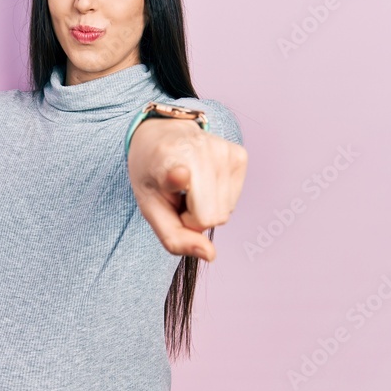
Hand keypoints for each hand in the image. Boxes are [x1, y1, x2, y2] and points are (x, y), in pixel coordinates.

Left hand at [127, 118, 247, 261]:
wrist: (163, 135)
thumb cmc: (154, 176)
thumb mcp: (150, 209)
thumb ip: (175, 238)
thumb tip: (211, 255)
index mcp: (166, 159)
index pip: (178, 176)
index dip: (178, 178)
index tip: (179, 173)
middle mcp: (198, 150)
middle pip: (211, 217)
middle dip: (194, 218)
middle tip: (179, 197)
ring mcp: (223, 150)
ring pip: (225, 212)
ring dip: (206, 207)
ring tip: (191, 186)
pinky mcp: (239, 154)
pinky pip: (233, 202)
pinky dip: (219, 199)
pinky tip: (204, 180)